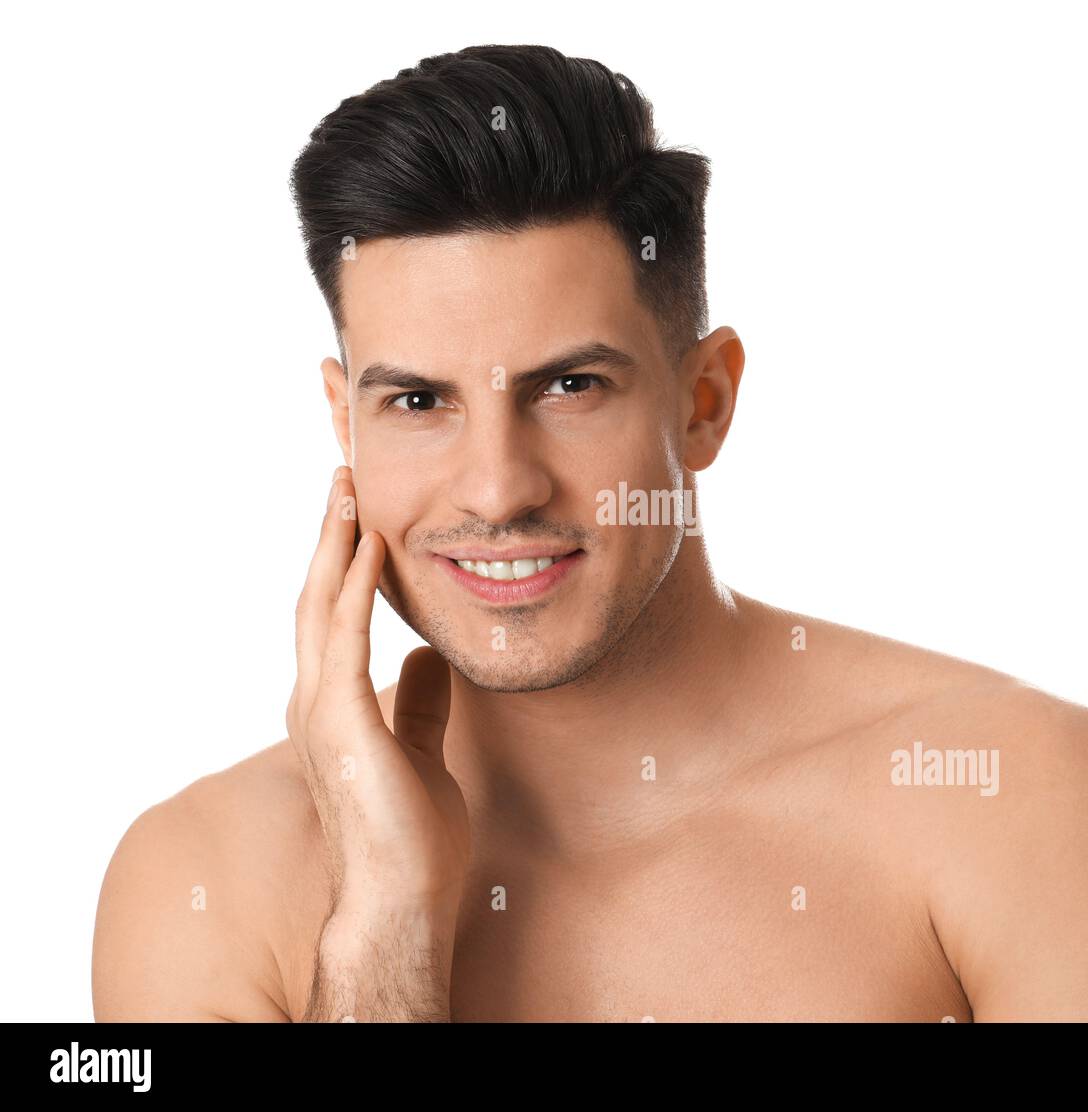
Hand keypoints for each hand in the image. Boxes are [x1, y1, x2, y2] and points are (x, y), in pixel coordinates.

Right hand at [287, 465, 469, 916]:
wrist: (401, 898)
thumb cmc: (411, 835)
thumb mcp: (423, 748)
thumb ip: (420, 701)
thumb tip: (429, 656)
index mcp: (332, 707)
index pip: (333, 617)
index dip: (342, 563)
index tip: (360, 514)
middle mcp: (313, 701)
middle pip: (316, 598)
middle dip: (328, 536)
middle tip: (343, 478)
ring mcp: (319, 711)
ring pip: (319, 607)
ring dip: (334, 544)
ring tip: (347, 490)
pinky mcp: (340, 724)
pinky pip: (346, 641)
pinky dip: (355, 591)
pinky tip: (371, 550)